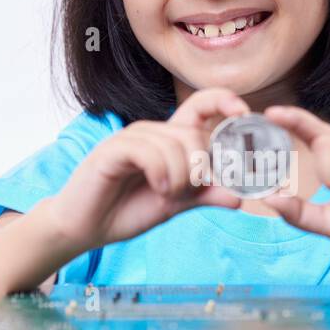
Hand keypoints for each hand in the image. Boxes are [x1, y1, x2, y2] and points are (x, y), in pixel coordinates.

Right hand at [47, 88, 247, 251]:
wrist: (86, 228)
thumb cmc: (128, 210)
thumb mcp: (176, 205)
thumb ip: (205, 196)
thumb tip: (240, 196)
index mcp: (170, 139)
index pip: (202, 105)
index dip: (224, 101)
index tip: (243, 111)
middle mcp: (153, 131)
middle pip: (195, 134)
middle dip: (201, 167)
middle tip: (187, 191)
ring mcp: (132, 137)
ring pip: (176, 145)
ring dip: (180, 178)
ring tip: (166, 194)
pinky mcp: (112, 149)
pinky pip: (149, 152)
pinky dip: (160, 174)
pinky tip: (157, 188)